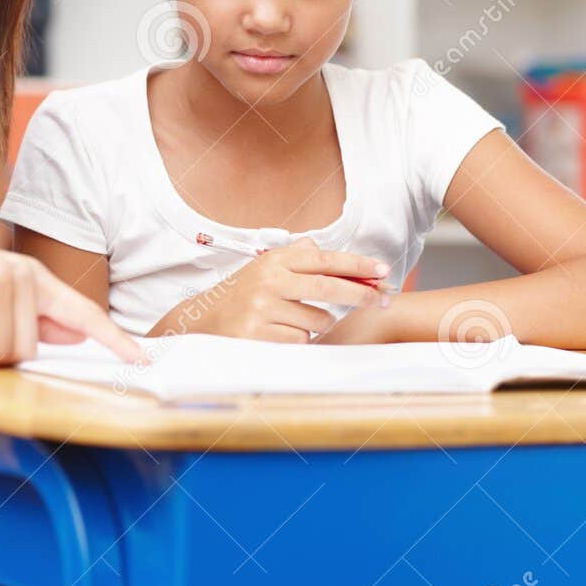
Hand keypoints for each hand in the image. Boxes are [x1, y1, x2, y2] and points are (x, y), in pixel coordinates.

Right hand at [179, 238, 389, 342]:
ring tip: (291, 320)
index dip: (356, 265)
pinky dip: (297, 339)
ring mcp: (262, 308)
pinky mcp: (258, 334)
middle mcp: (268, 281)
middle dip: (361, 294)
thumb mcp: (263, 269)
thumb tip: (317, 245)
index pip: (323, 259)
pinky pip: (300, 340)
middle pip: (328, 287)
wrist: (202, 321)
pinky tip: (278, 333)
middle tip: (384, 300)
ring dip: (316, 324)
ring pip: (317, 320)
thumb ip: (293, 258)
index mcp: (273, 261)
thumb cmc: (241, 295)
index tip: (382, 270)